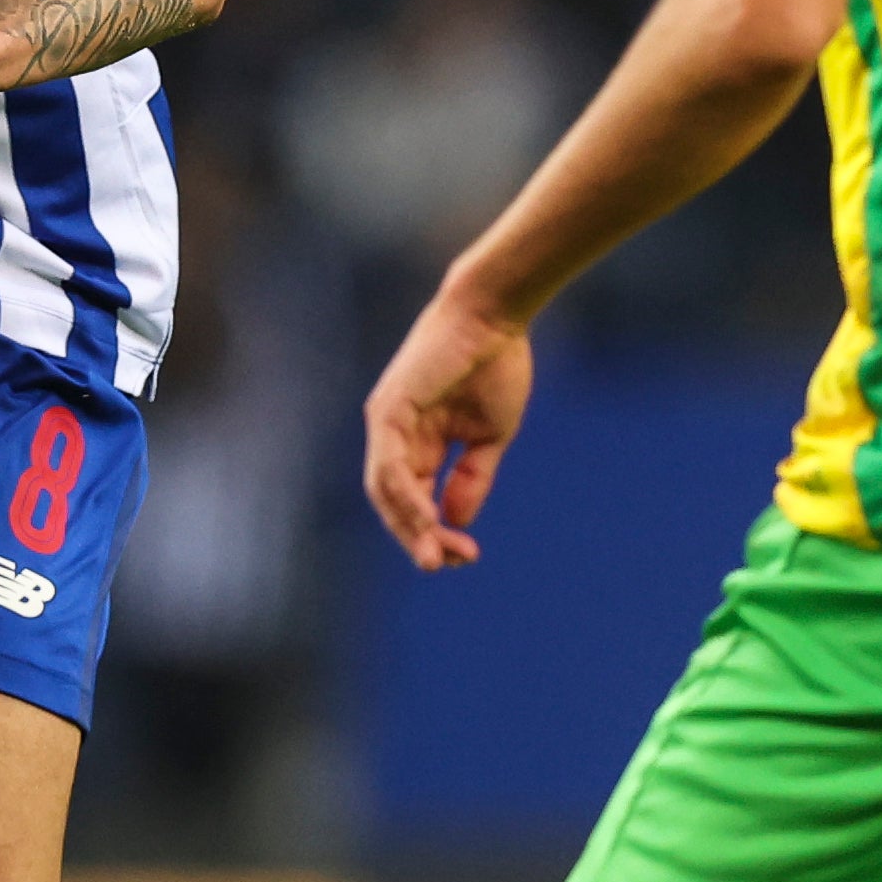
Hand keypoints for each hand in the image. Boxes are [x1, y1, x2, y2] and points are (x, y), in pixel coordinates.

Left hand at [363, 286, 534, 571]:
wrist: (495, 316)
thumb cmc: (496, 364)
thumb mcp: (488, 434)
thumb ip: (472, 476)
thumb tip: (456, 520)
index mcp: (419, 440)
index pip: (417, 498)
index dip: (436, 531)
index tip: (468, 556)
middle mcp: (395, 433)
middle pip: (394, 501)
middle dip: (417, 537)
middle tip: (443, 565)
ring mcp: (387, 421)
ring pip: (385, 489)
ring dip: (409, 526)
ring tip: (433, 556)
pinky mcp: (389, 409)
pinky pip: (389, 465)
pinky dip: (406, 496)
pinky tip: (427, 520)